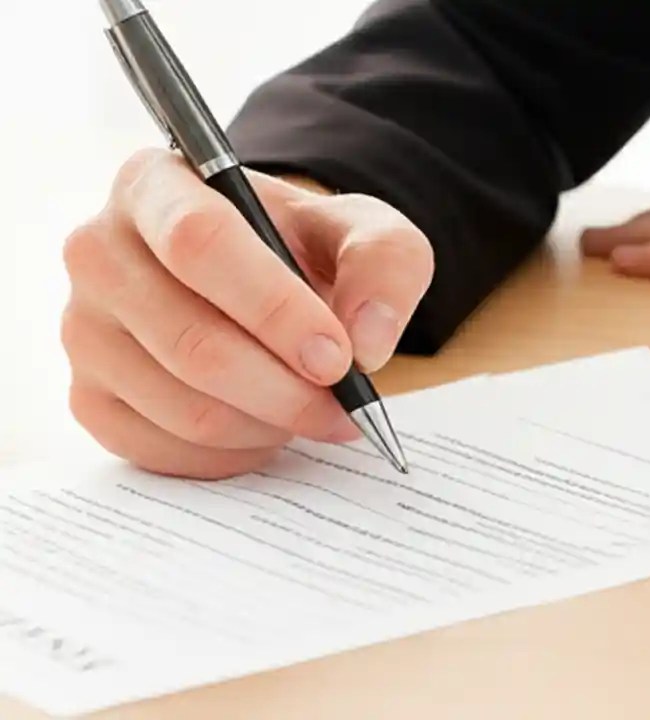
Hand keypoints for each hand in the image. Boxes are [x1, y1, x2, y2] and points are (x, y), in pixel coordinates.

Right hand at [60, 149, 432, 479]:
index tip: (336, 356)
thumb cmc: (304, 249)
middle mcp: (98, 251)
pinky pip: (163, 450)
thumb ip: (385, 264)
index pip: (198, 242)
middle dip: (286, 390)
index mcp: (156, 184)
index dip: (273, 309)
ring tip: (313, 410)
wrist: (265, 284)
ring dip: (269, 425)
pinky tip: (268, 427)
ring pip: (183, 407)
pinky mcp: (89, 396)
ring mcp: (83, 329)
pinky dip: (234, 455)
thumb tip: (367, 341)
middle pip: (191, 342)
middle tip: (346, 407)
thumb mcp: (364, 232)